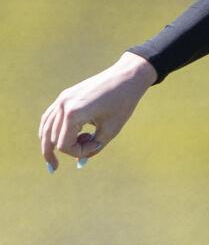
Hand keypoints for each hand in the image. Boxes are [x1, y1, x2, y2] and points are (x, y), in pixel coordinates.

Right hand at [39, 52, 157, 170]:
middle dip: (62, 151)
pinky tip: (55, 140)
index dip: (79, 152)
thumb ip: (94, 147)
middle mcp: (63, 105)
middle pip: (52, 138)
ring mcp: (61, 99)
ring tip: (51, 160)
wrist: (126, 77)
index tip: (97, 144)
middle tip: (59, 166)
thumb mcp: (110, 130)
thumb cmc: (123, 104)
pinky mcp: (65, 96)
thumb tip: (80, 163)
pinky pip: (50, 117)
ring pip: (46, 127)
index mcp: (73, 113)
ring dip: (49, 144)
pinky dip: (51, 130)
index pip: (64, 144)